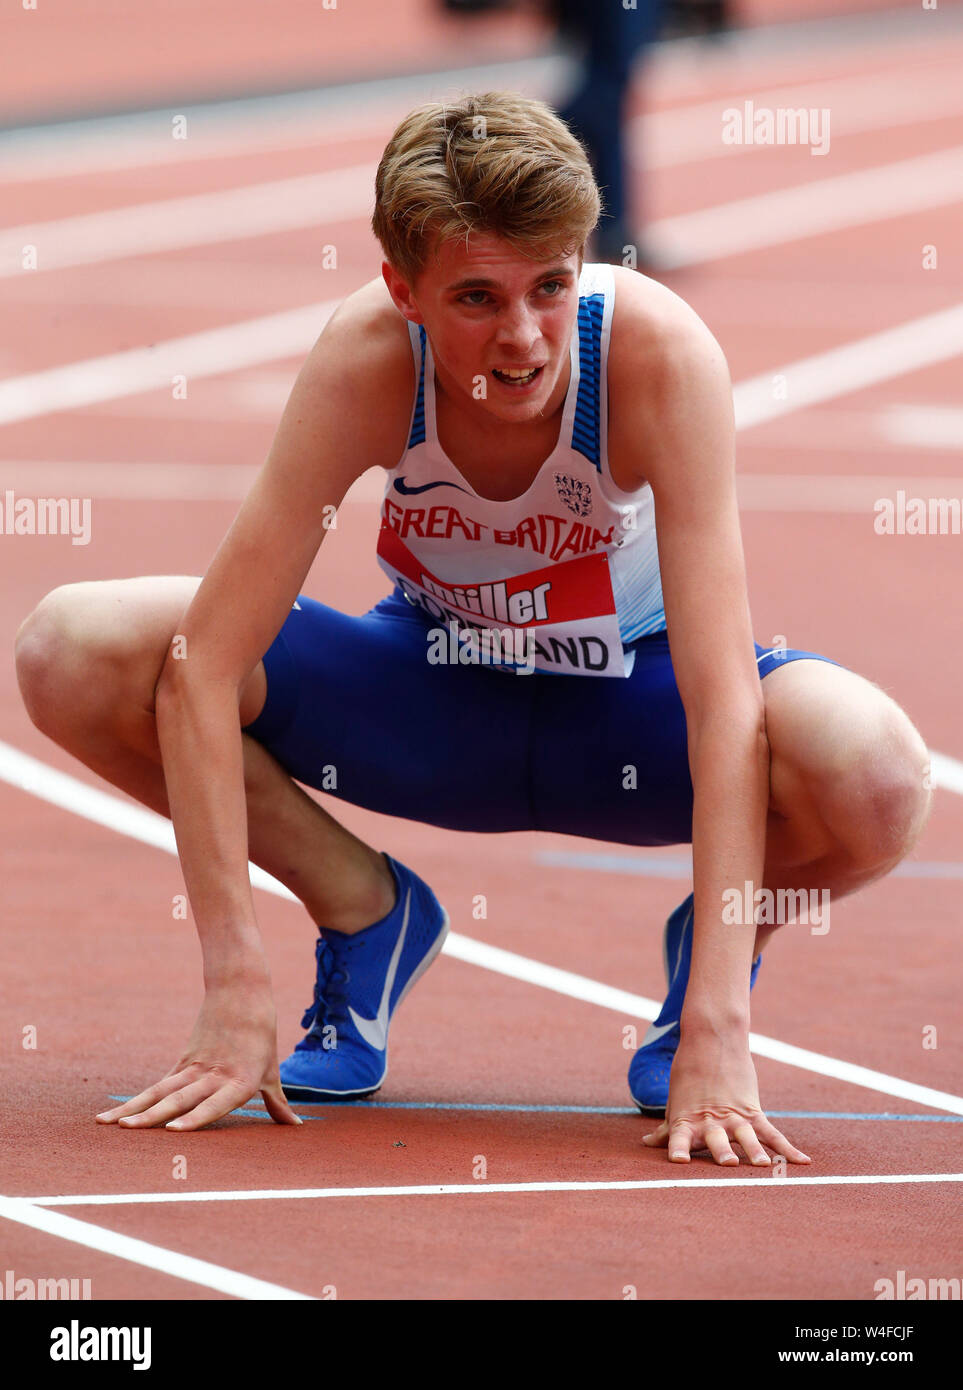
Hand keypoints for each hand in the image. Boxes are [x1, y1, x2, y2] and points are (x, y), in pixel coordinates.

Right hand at [96, 980, 302, 1130]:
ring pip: (160, 1092)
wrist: (241, 991)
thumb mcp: (270, 1070)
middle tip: (129, 1131)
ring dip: (133, 1110)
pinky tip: (113, 1118)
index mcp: (240, 1080)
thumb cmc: (261, 1036)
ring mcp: (194, 1068)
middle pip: (179, 1098)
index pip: (214, 1103)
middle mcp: (214, 1076)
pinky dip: (135, 1103)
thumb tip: (295, 1126)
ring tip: (109, 1125)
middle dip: (153, 1116)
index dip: (195, 1117)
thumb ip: (277, 1102)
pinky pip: (156, 1087)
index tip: (174, 1130)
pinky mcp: (181, 1063)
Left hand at [643, 1025, 809, 1166]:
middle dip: (722, 1153)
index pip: (679, 1139)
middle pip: (717, 1140)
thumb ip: (668, 1128)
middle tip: (729, 1163)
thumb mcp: (677, 1102)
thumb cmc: (689, 1075)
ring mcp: (734, 1117)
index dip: (678, 1149)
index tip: (678, 1161)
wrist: (712, 1039)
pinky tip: (802, 1162)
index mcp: (687, 1120)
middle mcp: (711, 1121)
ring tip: (764, 1165)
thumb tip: (649, 1143)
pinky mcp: (752, 1111)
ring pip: (747, 1137)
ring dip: (755, 1152)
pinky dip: (787, 1149)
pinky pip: (772, 1133)